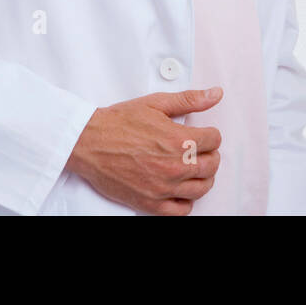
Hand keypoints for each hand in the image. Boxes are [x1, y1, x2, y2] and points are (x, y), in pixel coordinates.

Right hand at [65, 87, 222, 215]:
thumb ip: (190, 100)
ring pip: (202, 188)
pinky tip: (180, 189)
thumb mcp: (156, 104)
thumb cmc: (119, 122)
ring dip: (202, 177)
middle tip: (197, 150)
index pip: (215, 140)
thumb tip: (216, 94)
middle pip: (212, 165)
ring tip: (191, 168)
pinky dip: (186, 201)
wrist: (89, 142)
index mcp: (180, 140)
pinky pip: (182, 210)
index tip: (201, 134)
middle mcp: (175, 166)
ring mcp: (163, 188)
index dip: (209, 134)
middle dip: (209, 155)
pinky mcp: (150, 203)